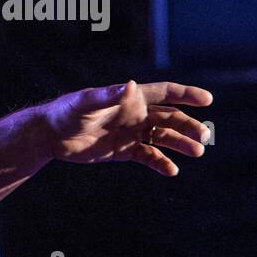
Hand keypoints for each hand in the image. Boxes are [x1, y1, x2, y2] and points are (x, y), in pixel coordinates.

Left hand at [39, 80, 211, 175]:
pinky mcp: (123, 151)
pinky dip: (161, 163)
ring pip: (163, 138)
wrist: (49, 136)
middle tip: (203, 136)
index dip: (186, 95)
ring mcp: (131, 133)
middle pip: (169, 118)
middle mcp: (135, 114)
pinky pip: (148, 156)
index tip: (207, 100)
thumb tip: (131, 86)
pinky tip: (171, 170)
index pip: (165, 93)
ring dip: (180, 144)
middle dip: (188, 126)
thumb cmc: (66, 112)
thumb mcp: (87, 102)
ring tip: (196, 152)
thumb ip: (109, 96)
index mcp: (131, 98)